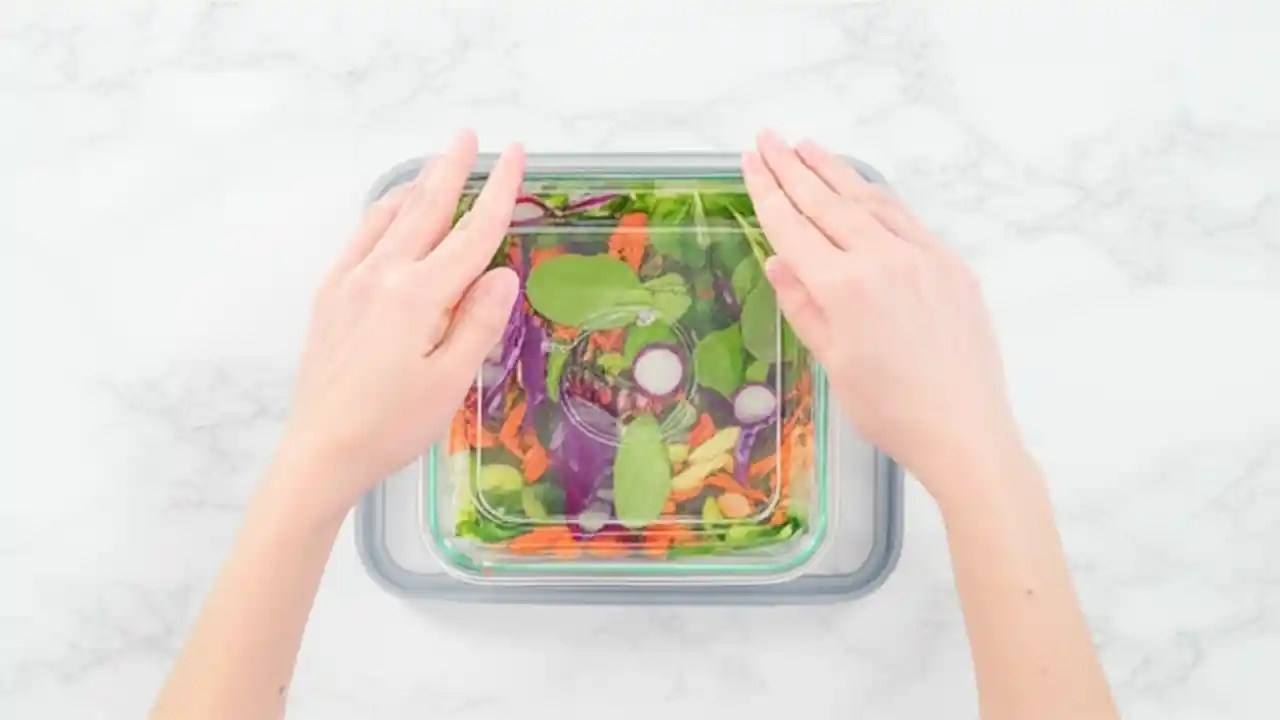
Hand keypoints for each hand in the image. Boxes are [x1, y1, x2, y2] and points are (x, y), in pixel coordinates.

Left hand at [277, 133, 524, 516]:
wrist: (319, 452)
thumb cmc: (391, 426)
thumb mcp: (450, 381)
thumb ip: (478, 323)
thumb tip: (501, 273)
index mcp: (419, 296)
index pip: (472, 234)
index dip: (498, 192)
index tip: (515, 156)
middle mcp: (381, 276)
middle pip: (425, 210)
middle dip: (451, 170)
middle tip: (467, 136)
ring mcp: (349, 283)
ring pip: (390, 219)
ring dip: (417, 187)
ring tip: (434, 166)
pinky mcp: (329, 298)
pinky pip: (360, 240)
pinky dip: (382, 215)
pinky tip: (389, 215)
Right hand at [742, 131, 1022, 507]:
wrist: (964, 430)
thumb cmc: (889, 410)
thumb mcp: (832, 361)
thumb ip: (804, 304)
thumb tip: (779, 261)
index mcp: (844, 288)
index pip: (794, 227)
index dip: (768, 190)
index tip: (751, 159)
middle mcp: (883, 260)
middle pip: (828, 201)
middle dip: (794, 166)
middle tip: (769, 136)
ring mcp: (923, 257)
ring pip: (870, 201)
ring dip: (834, 171)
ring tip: (808, 147)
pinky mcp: (951, 265)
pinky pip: (905, 220)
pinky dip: (876, 198)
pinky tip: (860, 188)